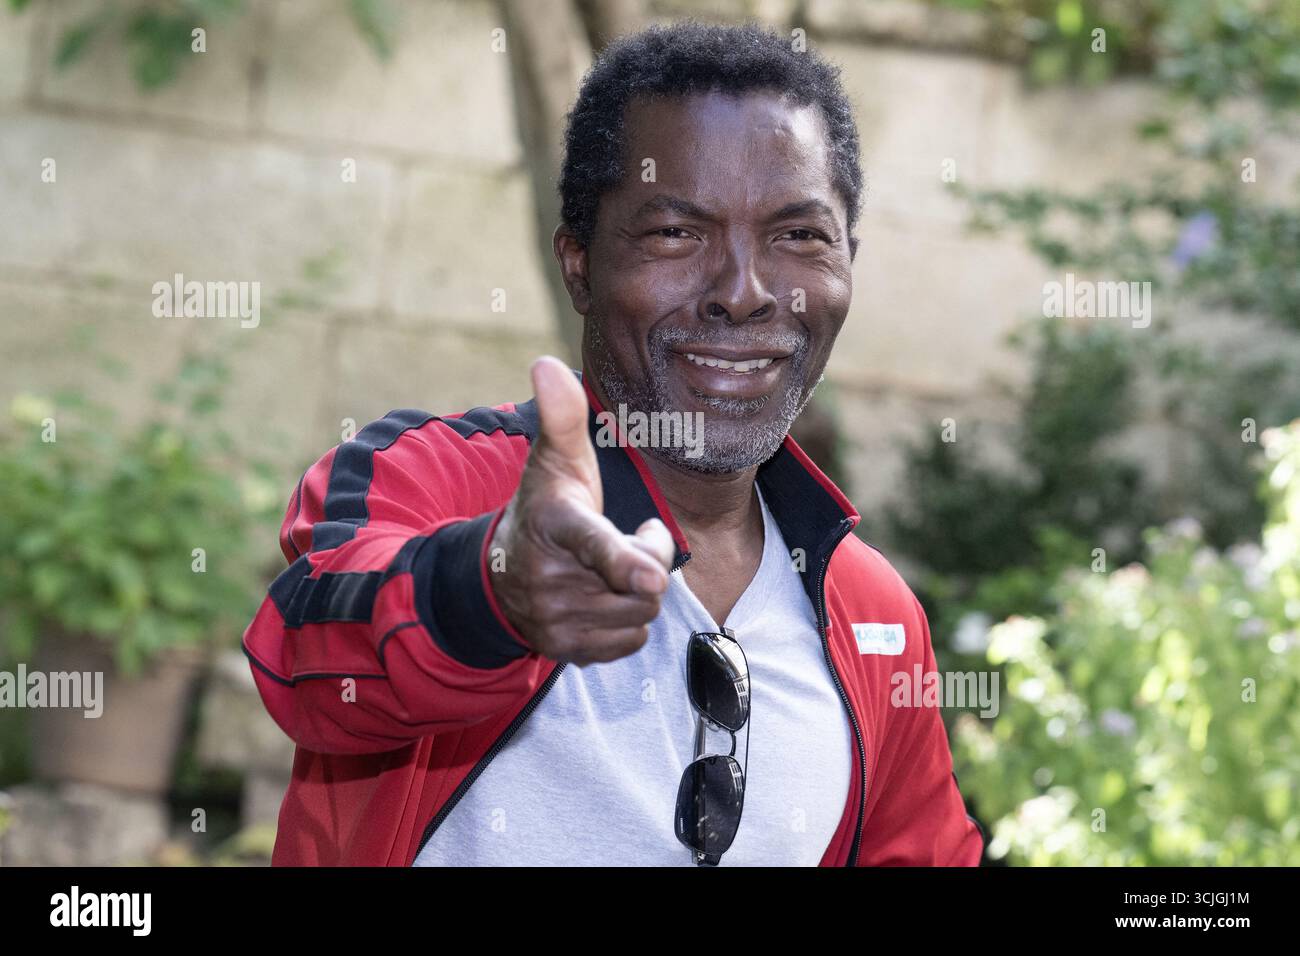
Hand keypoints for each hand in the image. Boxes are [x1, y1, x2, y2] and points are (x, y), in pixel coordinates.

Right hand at [488, 356, 674, 664]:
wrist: (499, 572)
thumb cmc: (544, 507)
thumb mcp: (554, 460)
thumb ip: (562, 415)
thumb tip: (545, 363)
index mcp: (556, 525)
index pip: (595, 544)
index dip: (627, 560)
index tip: (652, 575)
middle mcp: (550, 579)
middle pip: (642, 584)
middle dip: (648, 558)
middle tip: (630, 534)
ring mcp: (555, 620)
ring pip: (639, 616)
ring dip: (638, 592)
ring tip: (613, 568)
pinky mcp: (563, 651)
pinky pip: (629, 644)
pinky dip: (627, 622)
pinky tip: (604, 598)